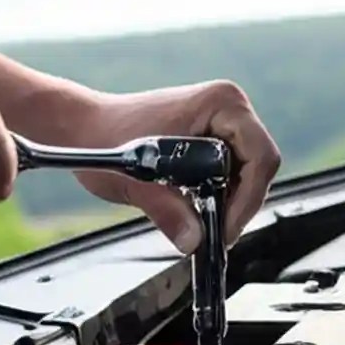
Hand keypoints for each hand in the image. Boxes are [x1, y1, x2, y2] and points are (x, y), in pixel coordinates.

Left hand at [75, 81, 280, 252]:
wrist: (83, 128)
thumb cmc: (103, 137)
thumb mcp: (134, 179)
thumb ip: (167, 210)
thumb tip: (194, 240)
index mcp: (220, 104)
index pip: (260, 157)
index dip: (247, 199)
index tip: (225, 228)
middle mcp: (228, 110)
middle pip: (258, 169)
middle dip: (238, 205)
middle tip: (216, 235)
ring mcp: (221, 125)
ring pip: (246, 176)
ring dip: (229, 204)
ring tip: (203, 226)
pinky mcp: (212, 142)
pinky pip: (231, 176)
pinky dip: (219, 198)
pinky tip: (198, 213)